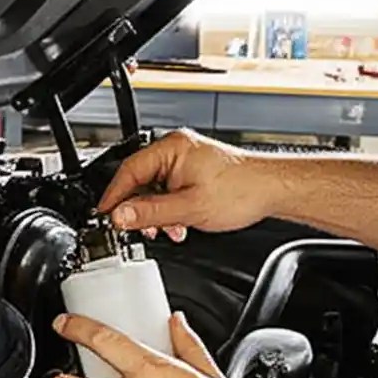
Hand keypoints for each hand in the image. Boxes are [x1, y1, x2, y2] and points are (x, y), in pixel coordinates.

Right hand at [97, 130, 274, 239]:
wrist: (271, 190)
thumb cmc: (241, 190)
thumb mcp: (189, 207)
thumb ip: (150, 212)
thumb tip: (120, 215)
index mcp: (171, 148)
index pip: (128, 171)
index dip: (114, 197)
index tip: (106, 216)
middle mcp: (176, 149)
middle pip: (140, 181)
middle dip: (141, 209)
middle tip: (141, 229)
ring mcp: (185, 160)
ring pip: (154, 189)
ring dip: (157, 213)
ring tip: (169, 228)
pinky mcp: (193, 172)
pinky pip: (168, 190)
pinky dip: (170, 210)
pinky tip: (179, 224)